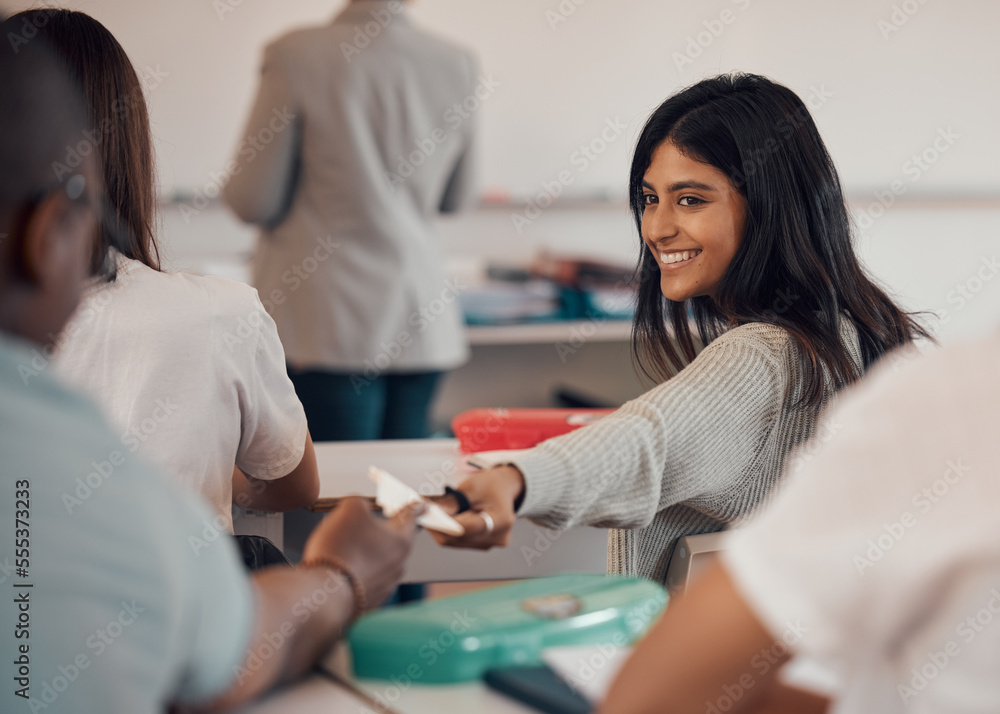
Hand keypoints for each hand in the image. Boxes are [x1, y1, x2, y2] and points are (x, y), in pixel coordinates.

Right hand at [302, 496, 422, 608]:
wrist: (325, 595)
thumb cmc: (340, 552)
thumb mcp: (350, 510)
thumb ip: (360, 503)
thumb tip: (358, 509)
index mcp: (401, 540)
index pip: (410, 517)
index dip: (413, 506)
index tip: (420, 505)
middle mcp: (399, 564)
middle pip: (394, 540)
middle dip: (380, 531)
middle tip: (362, 524)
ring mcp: (386, 584)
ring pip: (380, 560)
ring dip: (367, 552)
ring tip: (343, 548)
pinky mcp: (370, 599)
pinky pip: (367, 578)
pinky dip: (357, 570)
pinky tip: (341, 568)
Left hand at [430, 465, 524, 549]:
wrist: (503, 489)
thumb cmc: (490, 485)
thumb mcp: (471, 487)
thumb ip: (452, 503)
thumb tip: (430, 513)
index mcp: (502, 520)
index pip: (468, 528)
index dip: (445, 523)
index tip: (428, 516)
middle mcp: (499, 537)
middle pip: (459, 538)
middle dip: (439, 525)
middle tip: (424, 512)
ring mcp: (491, 544)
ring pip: (456, 542)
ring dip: (442, 529)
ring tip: (434, 514)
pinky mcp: (483, 546)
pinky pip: (459, 542)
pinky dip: (449, 532)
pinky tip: (444, 521)